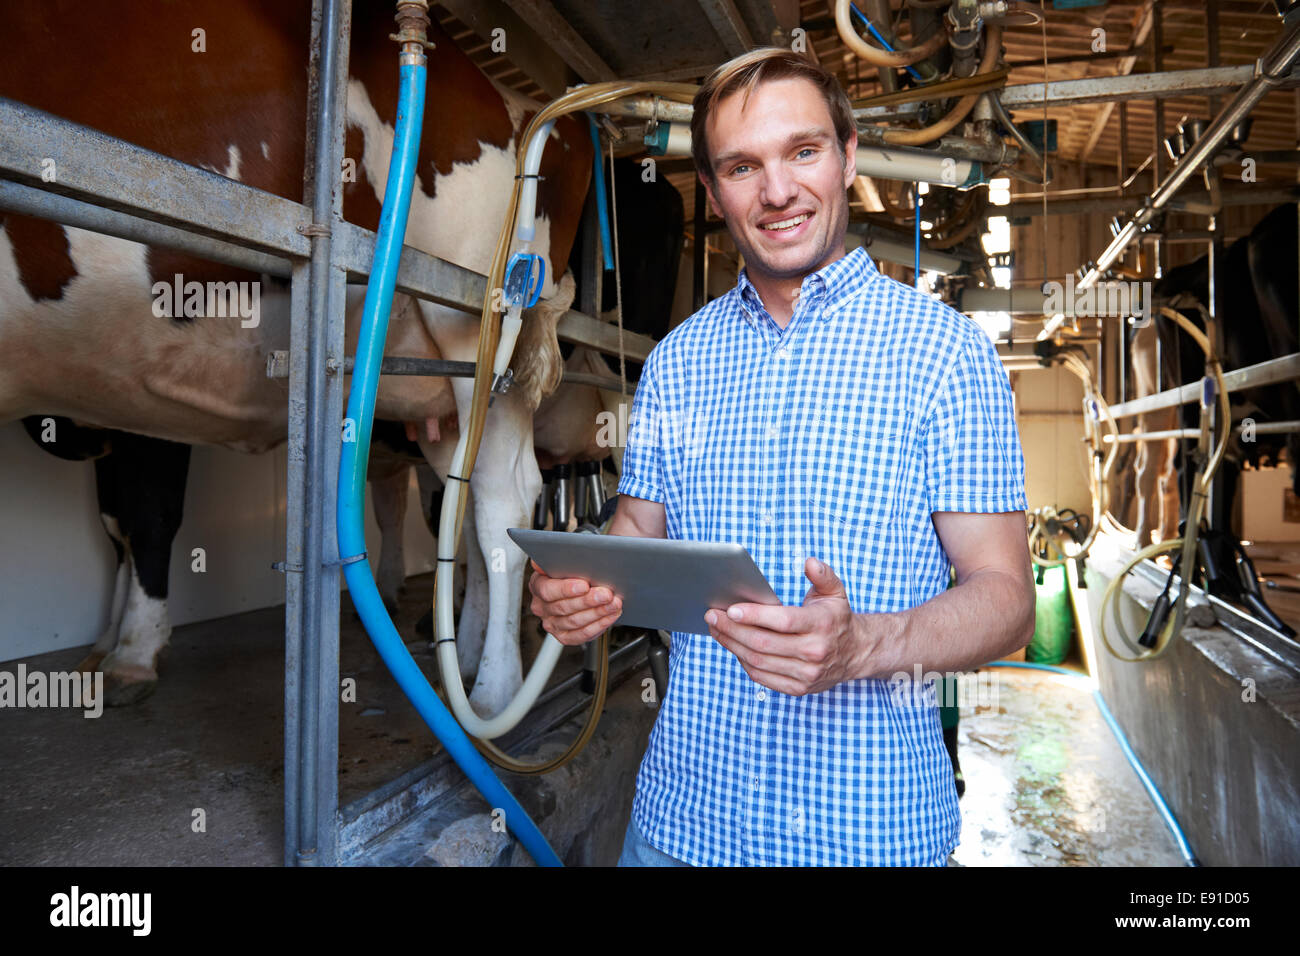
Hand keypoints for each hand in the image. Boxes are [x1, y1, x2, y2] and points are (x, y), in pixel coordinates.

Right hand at [527, 559, 622, 645]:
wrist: (584, 582)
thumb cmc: (576, 569)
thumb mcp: (567, 557)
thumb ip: (558, 556)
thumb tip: (543, 560)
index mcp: (538, 585)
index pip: (548, 590)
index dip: (566, 589)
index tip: (584, 585)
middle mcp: (541, 607)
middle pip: (564, 607)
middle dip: (588, 601)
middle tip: (606, 594)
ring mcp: (552, 623)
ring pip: (575, 622)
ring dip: (597, 612)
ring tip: (614, 603)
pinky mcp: (565, 636)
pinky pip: (582, 635)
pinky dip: (599, 625)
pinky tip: (610, 615)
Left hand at [705, 557, 871, 695]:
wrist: (855, 652)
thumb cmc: (836, 618)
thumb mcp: (835, 591)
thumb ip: (822, 575)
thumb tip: (809, 562)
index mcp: (822, 625)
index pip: (782, 621)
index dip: (754, 616)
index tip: (731, 609)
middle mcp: (814, 652)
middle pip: (763, 643)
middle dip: (732, 629)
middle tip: (712, 615)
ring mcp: (806, 674)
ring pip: (758, 661)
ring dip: (731, 645)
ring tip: (716, 629)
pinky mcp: (798, 688)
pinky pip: (762, 677)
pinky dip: (742, 661)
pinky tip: (732, 646)